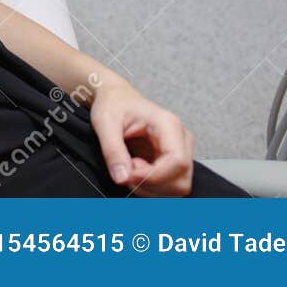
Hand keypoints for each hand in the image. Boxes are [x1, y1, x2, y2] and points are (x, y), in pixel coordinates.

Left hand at [88, 81, 195, 195]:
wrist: (116, 98)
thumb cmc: (113, 104)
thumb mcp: (105, 122)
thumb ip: (113, 151)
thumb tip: (122, 178)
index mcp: (169, 125)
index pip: (177, 162)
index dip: (153, 177)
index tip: (128, 175)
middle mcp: (181, 139)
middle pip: (180, 180)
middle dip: (151, 184)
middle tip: (126, 169)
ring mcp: (180, 152)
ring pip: (177, 187)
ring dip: (150, 188)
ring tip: (130, 167)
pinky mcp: (173, 162)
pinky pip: (169, 186)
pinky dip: (150, 187)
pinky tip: (135, 170)